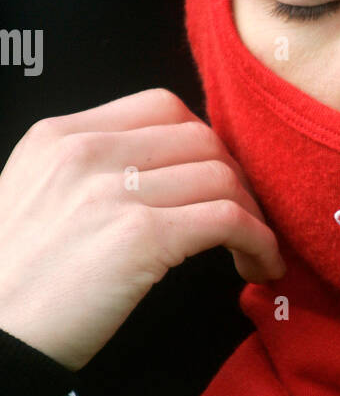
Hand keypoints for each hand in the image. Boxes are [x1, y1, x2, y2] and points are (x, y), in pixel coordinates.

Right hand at [0, 88, 285, 370]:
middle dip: (236, 180)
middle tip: (245, 219)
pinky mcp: (141, 236)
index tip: (216, 181)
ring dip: (254, 216)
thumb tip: (162, 176)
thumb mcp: (35, 199)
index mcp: (59, 137)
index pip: (161, 108)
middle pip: (201, 139)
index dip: (203, 144)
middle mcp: (87, 152)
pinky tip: (259, 267)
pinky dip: (258, 242)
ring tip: (253, 252)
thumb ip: (89, 174)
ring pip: (223, 177)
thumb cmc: (15, 287)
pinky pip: (229, 220)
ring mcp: (115, 190)